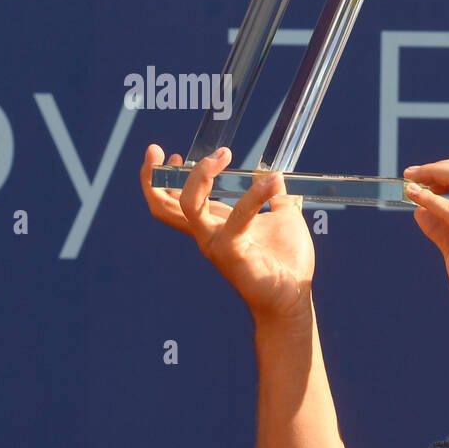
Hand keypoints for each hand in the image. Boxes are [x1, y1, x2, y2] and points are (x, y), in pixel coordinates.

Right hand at [140, 144, 315, 322]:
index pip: (173, 202)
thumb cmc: (286, 263)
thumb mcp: (284, 220)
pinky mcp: (231, 250)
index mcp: (214, 225)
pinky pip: (238, 216)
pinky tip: (274, 181)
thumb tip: (282, 178)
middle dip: (154, 176)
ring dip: (201, 174)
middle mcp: (207, 234)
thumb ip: (278, 199)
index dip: (163, 178)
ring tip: (224, 154)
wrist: (294, 296)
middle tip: (159, 150)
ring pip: (188, 204)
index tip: (172, 155)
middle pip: (163, 206)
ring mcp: (215, 243)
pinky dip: (255, 195)